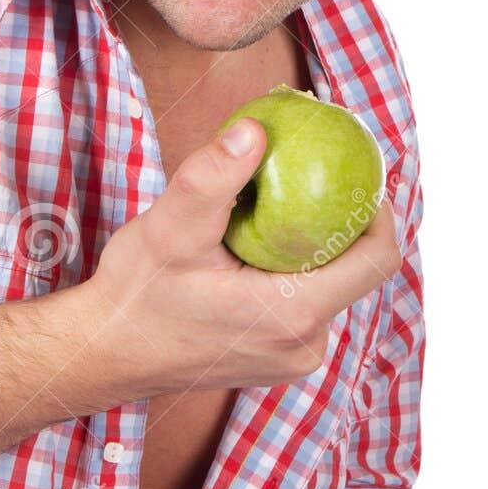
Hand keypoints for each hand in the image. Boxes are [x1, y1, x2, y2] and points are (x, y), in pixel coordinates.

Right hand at [83, 116, 402, 394]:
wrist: (108, 351)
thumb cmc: (136, 292)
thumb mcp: (168, 227)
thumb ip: (213, 178)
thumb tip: (254, 129)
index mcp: (293, 314)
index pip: (376, 259)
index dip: (379, 209)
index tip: (361, 169)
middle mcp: (306, 345)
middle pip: (357, 270)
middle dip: (343, 218)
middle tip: (319, 170)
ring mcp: (295, 358)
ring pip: (331, 287)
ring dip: (316, 245)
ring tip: (288, 202)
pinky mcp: (282, 359)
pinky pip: (309, 305)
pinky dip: (297, 270)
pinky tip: (267, 240)